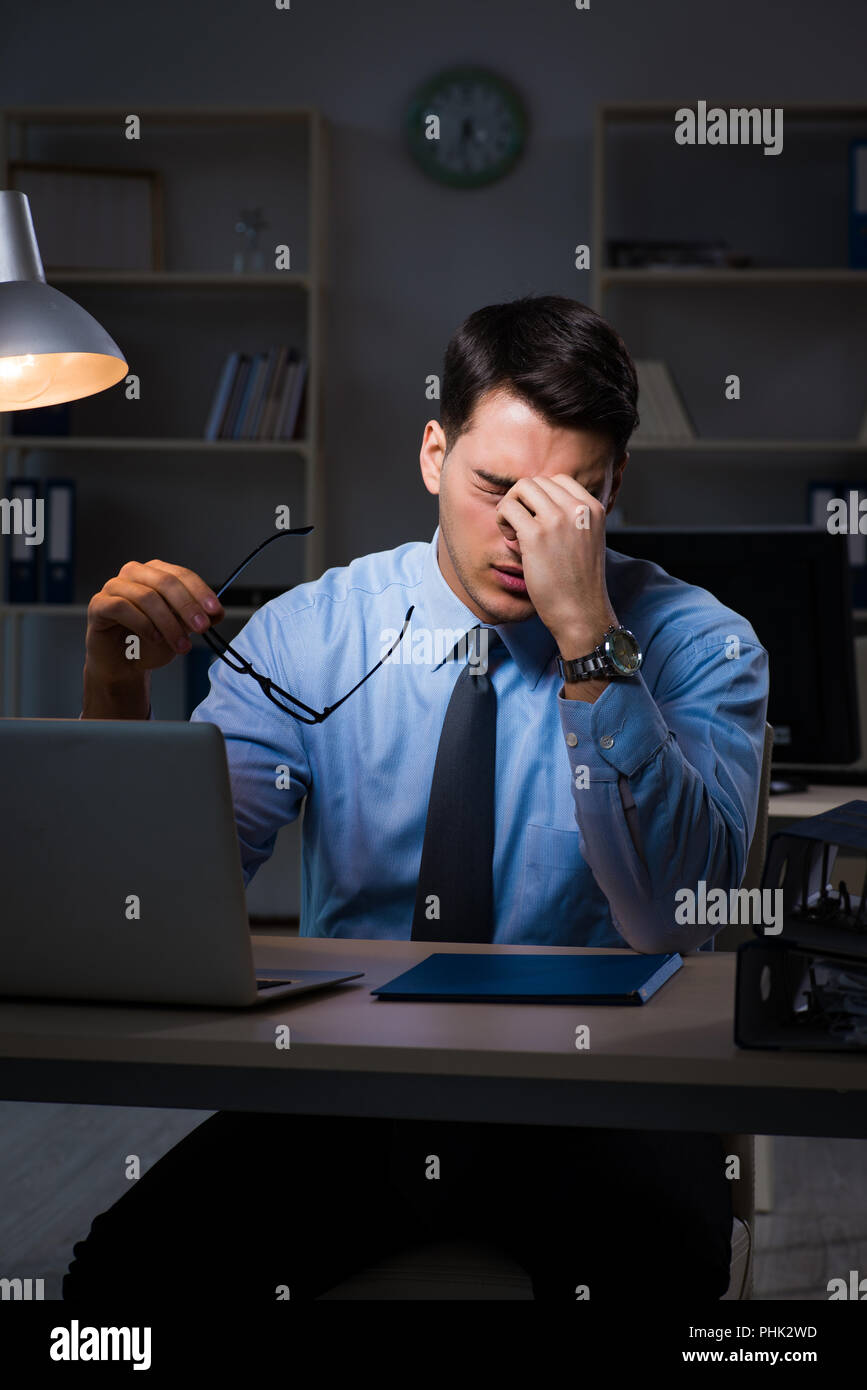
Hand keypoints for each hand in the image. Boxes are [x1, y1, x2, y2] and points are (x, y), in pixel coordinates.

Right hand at [85, 559, 224, 681]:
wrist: (122, 665)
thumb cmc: (149, 642)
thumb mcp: (180, 630)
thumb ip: (196, 618)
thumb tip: (217, 613)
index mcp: (156, 573)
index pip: (182, 574)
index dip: (200, 592)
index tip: (215, 611)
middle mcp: (134, 574)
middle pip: (165, 581)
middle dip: (187, 606)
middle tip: (201, 628)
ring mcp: (114, 587)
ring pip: (146, 596)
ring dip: (169, 623)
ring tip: (181, 645)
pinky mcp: (99, 604)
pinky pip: (122, 607)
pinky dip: (143, 624)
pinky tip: (154, 638)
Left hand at [495, 474, 616, 655]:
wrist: (581, 612)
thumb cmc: (578, 582)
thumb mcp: (587, 539)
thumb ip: (571, 517)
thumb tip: (538, 501)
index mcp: (592, 508)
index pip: (558, 480)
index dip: (540, 497)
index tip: (537, 519)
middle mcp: (577, 509)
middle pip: (537, 482)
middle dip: (523, 501)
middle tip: (521, 527)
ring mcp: (557, 520)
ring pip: (521, 488)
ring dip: (511, 506)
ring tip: (514, 532)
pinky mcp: (536, 535)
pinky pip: (508, 509)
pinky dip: (502, 520)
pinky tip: (511, 540)